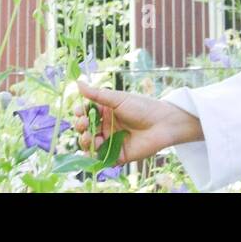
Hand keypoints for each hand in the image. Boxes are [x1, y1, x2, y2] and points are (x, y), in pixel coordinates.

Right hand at [71, 78, 201, 164]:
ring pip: (91, 144)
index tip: (79, 112)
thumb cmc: (142, 107)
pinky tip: (91, 153)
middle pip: (86, 129)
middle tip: (84, 124)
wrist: (162, 123)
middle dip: (81, 127)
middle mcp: (106, 126)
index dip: (80, 113)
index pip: (86, 113)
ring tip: (89, 137)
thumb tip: (78, 83)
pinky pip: (102, 158)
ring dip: (85, 141)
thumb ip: (97, 94)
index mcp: (106, 111)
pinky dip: (93, 157)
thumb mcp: (118, 99)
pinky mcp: (118, 155)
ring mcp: (111, 141)